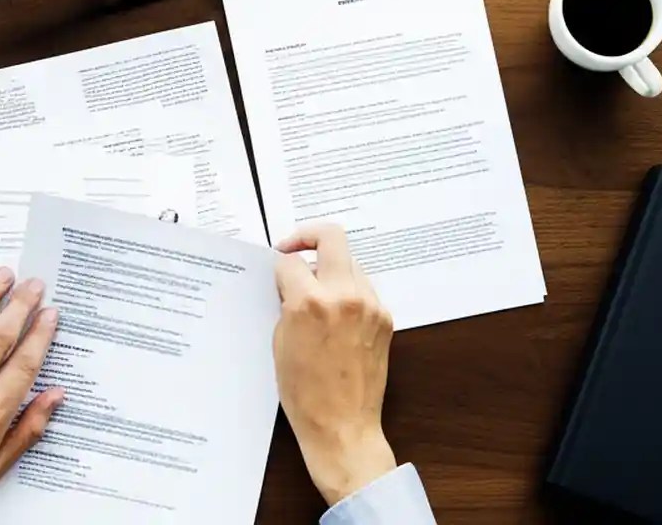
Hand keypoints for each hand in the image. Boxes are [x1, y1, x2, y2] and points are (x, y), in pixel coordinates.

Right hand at [273, 225, 397, 505]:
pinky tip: (336, 314)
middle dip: (308, 236)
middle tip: (294, 248)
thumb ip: (286, 303)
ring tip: (317, 291)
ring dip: (331, 269)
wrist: (342, 426)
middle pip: (331, 237)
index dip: (279, 268)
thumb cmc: (304, 394)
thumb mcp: (280, 342)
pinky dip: (348, 292)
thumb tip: (290, 281)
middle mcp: (344, 296)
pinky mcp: (385, 317)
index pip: (291, 261)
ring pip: (349, 263)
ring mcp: (370, 305)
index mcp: (310, 303)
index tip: (276, 274)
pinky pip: (364, 288)